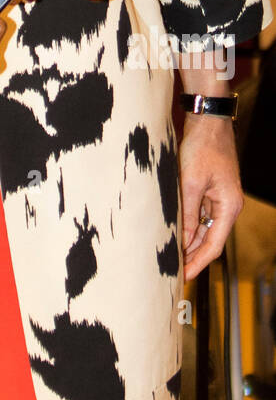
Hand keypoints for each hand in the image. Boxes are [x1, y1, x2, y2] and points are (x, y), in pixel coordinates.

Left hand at [179, 114, 242, 281]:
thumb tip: (184, 240)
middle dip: (192, 256)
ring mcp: (219, 198)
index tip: (183, 277)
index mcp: (228, 207)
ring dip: (189, 242)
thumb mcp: (190, 182)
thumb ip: (188, 213)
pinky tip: (174, 232)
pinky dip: (189, 225)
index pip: (213, 246)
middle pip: (210, 240)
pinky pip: (200, 215)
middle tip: (172, 272)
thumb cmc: (202, 148)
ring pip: (204, 228)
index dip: (198, 263)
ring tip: (170, 257)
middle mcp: (227, 206)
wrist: (207, 121)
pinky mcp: (210, 190)